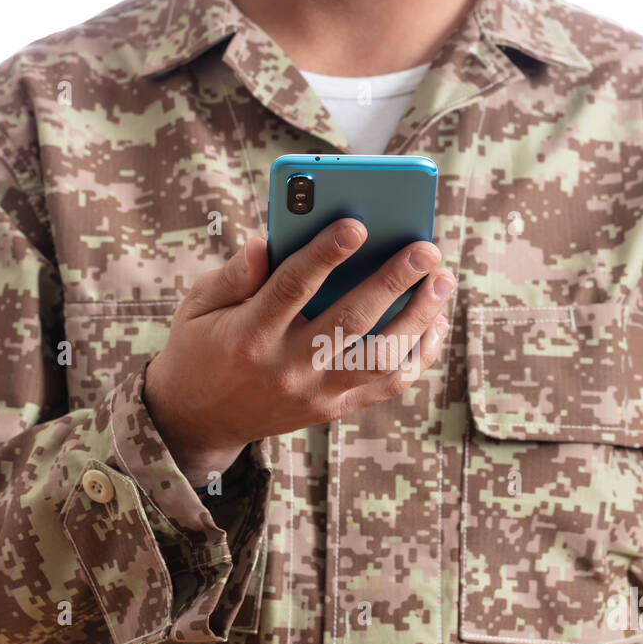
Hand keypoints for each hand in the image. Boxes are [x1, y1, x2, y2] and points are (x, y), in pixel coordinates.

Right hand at [143, 218, 454, 485]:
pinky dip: (417, 354)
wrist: (201, 420)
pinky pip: (387, 385)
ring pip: (379, 357)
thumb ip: (234, 274)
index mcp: (248, 335)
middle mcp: (286, 368)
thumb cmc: (203, 346)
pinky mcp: (333, 409)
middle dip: (393, 282)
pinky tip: (434, 322)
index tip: (356, 223)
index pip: (291, 288)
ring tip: (442, 281)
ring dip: (418, 318)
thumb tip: (263, 240)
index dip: (324, 254)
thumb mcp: (199, 305)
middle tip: (427, 248)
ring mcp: (314, 393)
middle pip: (350, 322)